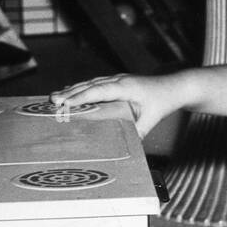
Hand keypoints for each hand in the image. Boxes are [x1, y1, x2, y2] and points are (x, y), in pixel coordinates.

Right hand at [52, 74, 176, 137]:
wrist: (175, 87)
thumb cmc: (163, 102)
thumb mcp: (152, 119)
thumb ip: (138, 132)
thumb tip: (125, 148)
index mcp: (126, 87)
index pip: (98, 91)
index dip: (80, 97)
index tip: (64, 102)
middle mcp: (119, 80)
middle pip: (90, 85)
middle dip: (70, 93)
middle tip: (52, 101)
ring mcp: (118, 79)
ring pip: (91, 83)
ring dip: (73, 90)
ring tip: (54, 98)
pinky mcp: (117, 82)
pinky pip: (95, 84)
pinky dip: (81, 88)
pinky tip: (70, 92)